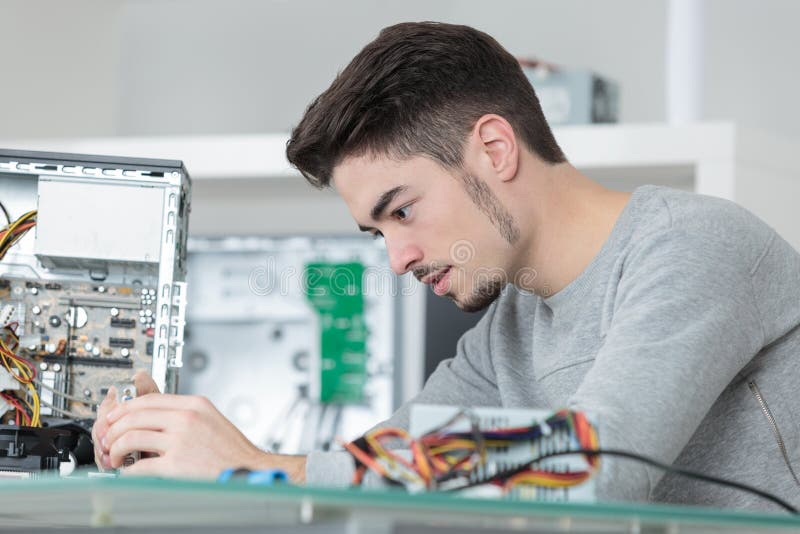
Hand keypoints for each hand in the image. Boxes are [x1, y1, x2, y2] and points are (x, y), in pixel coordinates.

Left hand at [94, 372, 305, 481]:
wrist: (251, 471)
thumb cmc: (232, 451)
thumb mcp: (210, 419)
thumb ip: (184, 414)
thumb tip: (154, 416)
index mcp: (194, 404)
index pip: (148, 398)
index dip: (124, 408)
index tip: (115, 417)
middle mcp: (187, 418)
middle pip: (135, 415)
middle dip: (114, 428)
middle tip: (109, 439)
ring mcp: (181, 440)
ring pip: (131, 436)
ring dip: (116, 448)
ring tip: (117, 457)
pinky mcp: (177, 464)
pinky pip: (140, 466)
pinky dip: (128, 470)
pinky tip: (129, 472)